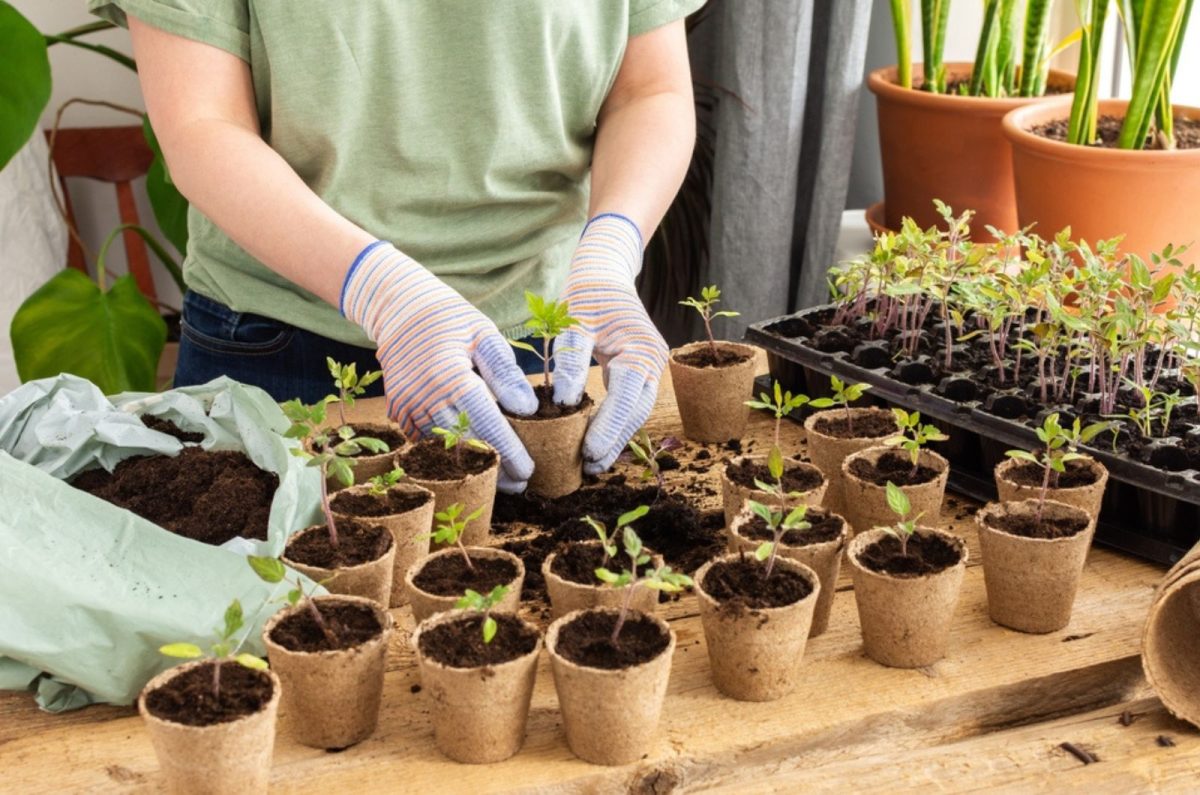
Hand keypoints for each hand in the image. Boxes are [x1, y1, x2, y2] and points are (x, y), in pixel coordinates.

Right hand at [341, 242, 537, 491]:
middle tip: (519, 484)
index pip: (485, 423)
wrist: (399, 308)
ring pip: (442, 448)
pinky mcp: (398, 410)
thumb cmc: (450, 318)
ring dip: (471, 464)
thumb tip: (528, 410)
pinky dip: (447, 452)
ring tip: (499, 478)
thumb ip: (506, 372)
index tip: (527, 470)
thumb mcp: (484, 334)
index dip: (507, 451)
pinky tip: (469, 460)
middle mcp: (424, 396)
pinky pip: (424, 440)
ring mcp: (406, 406)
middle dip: (493, 467)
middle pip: (464, 444)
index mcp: (449, 376)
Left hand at [554, 214, 668, 473]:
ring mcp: (651, 366)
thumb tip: (564, 402)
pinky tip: (597, 441)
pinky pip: (631, 403)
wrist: (605, 271)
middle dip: (614, 441)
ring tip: (592, 463)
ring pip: (636, 411)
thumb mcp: (573, 320)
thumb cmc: (587, 293)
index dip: (609, 429)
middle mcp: (654, 361)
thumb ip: (569, 359)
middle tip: (588, 468)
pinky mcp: (640, 370)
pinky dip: (615, 423)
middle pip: (637, 412)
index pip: (627, 398)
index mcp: (641, 349)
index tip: (588, 453)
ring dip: (616, 437)